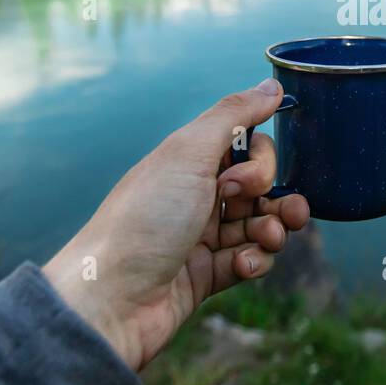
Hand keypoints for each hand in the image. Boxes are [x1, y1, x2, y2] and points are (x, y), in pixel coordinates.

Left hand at [43, 79, 309, 370]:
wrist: (110, 300)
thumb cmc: (144, 219)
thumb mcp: (188, 153)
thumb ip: (234, 115)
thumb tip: (273, 84)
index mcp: (188, 162)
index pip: (248, 147)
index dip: (259, 161)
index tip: (237, 178)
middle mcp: (195, 195)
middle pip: (260, 187)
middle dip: (275, 197)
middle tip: (256, 208)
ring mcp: (201, 236)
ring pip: (260, 224)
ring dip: (274, 230)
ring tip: (266, 240)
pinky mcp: (207, 275)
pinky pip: (249, 260)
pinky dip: (255, 261)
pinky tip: (242, 266)